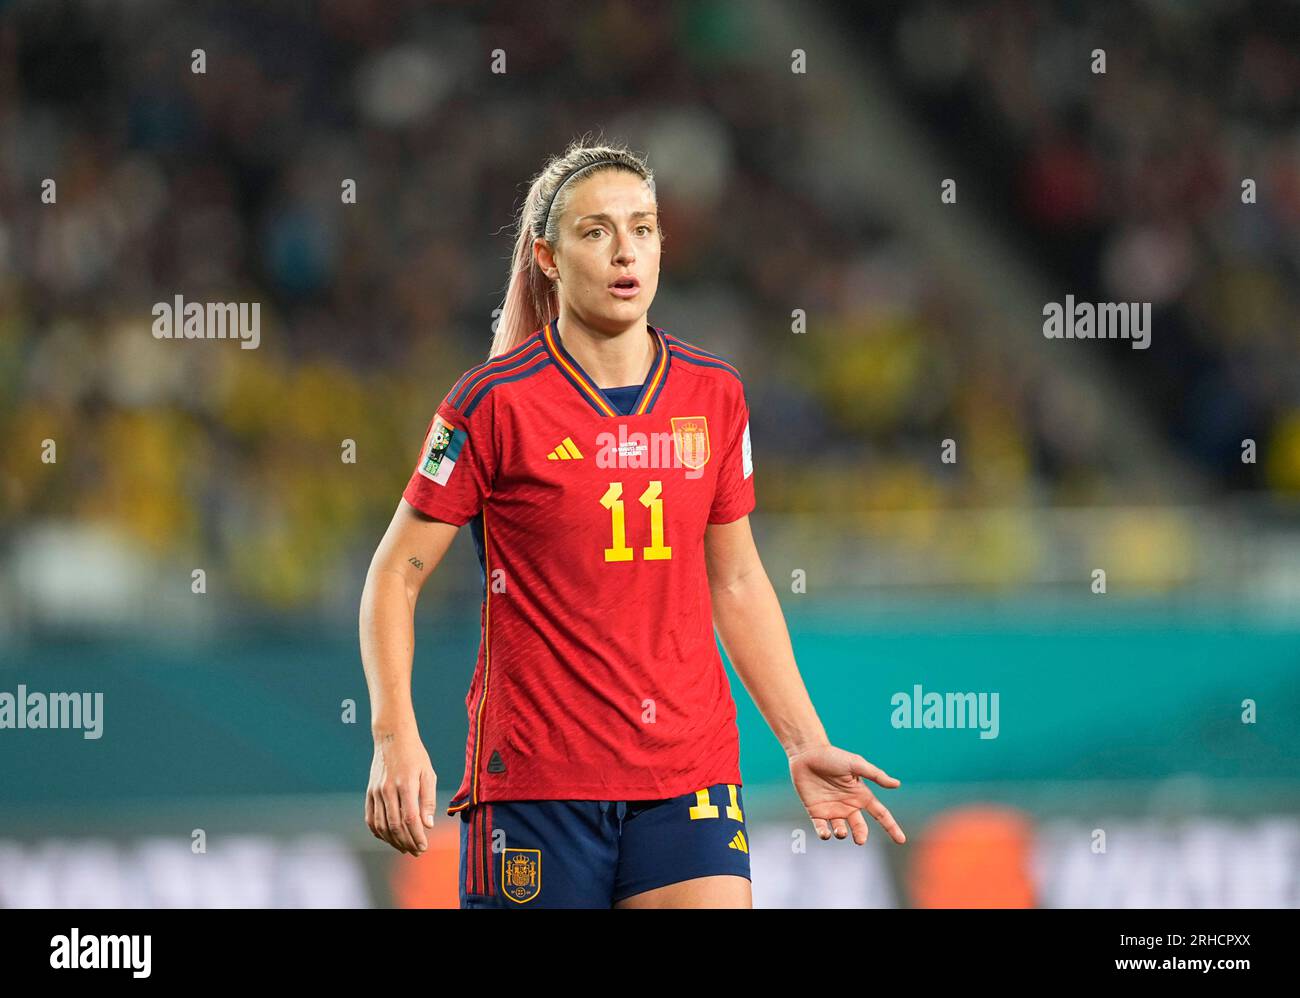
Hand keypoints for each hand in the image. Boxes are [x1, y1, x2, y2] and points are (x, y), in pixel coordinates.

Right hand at [366, 728, 438, 854]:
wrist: (392, 738)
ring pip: (382, 826)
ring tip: (405, 848)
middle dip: (407, 842)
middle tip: (417, 851)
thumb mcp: (428, 773)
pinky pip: (371, 819)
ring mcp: (376, 792)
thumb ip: (428, 800)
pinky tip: (389, 838)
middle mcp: (388, 790)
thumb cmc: (415, 756)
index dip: (417, 836)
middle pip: (395, 826)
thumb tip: (428, 825)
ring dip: (393, 841)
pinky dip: (379, 832)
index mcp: (405, 785)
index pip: (410, 819)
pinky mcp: (369, 793)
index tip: (424, 847)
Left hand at [788, 743, 905, 844]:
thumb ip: (875, 775)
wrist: (807, 753)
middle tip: (860, 840)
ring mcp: (832, 810)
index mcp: (861, 795)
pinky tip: (826, 833)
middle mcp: (848, 805)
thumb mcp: (856, 764)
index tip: (901, 840)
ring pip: (841, 831)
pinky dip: (824, 834)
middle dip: (861, 835)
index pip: (881, 814)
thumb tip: (897, 784)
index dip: (892, 827)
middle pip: (860, 827)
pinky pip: (822, 828)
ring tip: (841, 831)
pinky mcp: (816, 812)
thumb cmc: (833, 756)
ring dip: (842, 834)